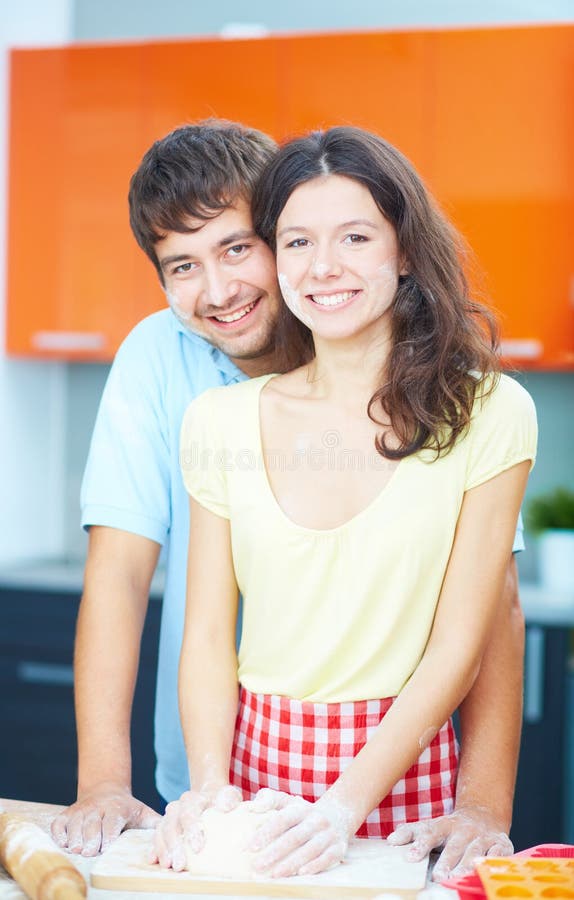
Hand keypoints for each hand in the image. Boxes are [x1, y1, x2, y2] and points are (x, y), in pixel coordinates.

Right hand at [50, 782, 160, 855]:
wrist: (105, 790)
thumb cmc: (126, 809)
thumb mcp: (142, 812)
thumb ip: (155, 824)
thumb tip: (170, 833)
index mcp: (117, 808)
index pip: (112, 821)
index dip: (108, 834)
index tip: (106, 846)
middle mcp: (97, 808)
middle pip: (92, 825)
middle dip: (90, 839)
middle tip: (88, 852)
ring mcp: (81, 810)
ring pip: (76, 824)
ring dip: (75, 838)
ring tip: (76, 850)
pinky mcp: (67, 814)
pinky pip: (60, 824)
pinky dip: (59, 834)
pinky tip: (63, 844)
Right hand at [152, 784, 241, 870]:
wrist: (210, 798)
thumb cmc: (222, 801)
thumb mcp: (229, 796)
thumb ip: (229, 798)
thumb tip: (225, 806)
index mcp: (193, 799)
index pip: (189, 813)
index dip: (191, 830)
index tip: (198, 848)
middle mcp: (178, 806)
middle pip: (172, 824)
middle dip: (174, 845)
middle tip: (179, 865)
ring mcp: (169, 817)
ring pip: (161, 831)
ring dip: (163, 849)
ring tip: (167, 866)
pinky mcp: (164, 827)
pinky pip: (156, 837)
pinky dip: (154, 849)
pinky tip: (153, 860)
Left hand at [250, 792, 351, 877]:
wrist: (340, 813)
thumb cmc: (305, 813)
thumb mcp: (290, 802)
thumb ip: (271, 800)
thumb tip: (254, 806)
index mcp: (301, 809)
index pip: (282, 820)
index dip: (266, 833)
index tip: (250, 846)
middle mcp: (316, 820)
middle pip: (294, 837)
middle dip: (275, 852)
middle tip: (257, 865)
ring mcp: (328, 834)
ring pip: (310, 849)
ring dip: (292, 863)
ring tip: (275, 874)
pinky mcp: (339, 847)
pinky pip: (327, 858)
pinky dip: (315, 866)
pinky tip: (301, 873)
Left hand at [387, 805, 512, 880]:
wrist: (483, 816)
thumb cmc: (451, 828)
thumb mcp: (431, 826)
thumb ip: (412, 833)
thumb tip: (390, 840)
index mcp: (445, 825)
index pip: (430, 833)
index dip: (420, 845)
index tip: (410, 858)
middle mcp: (464, 830)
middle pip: (454, 847)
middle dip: (447, 862)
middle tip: (438, 876)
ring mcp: (482, 837)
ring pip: (475, 852)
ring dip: (467, 866)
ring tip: (460, 878)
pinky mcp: (500, 844)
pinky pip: (498, 854)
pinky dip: (494, 861)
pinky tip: (487, 869)